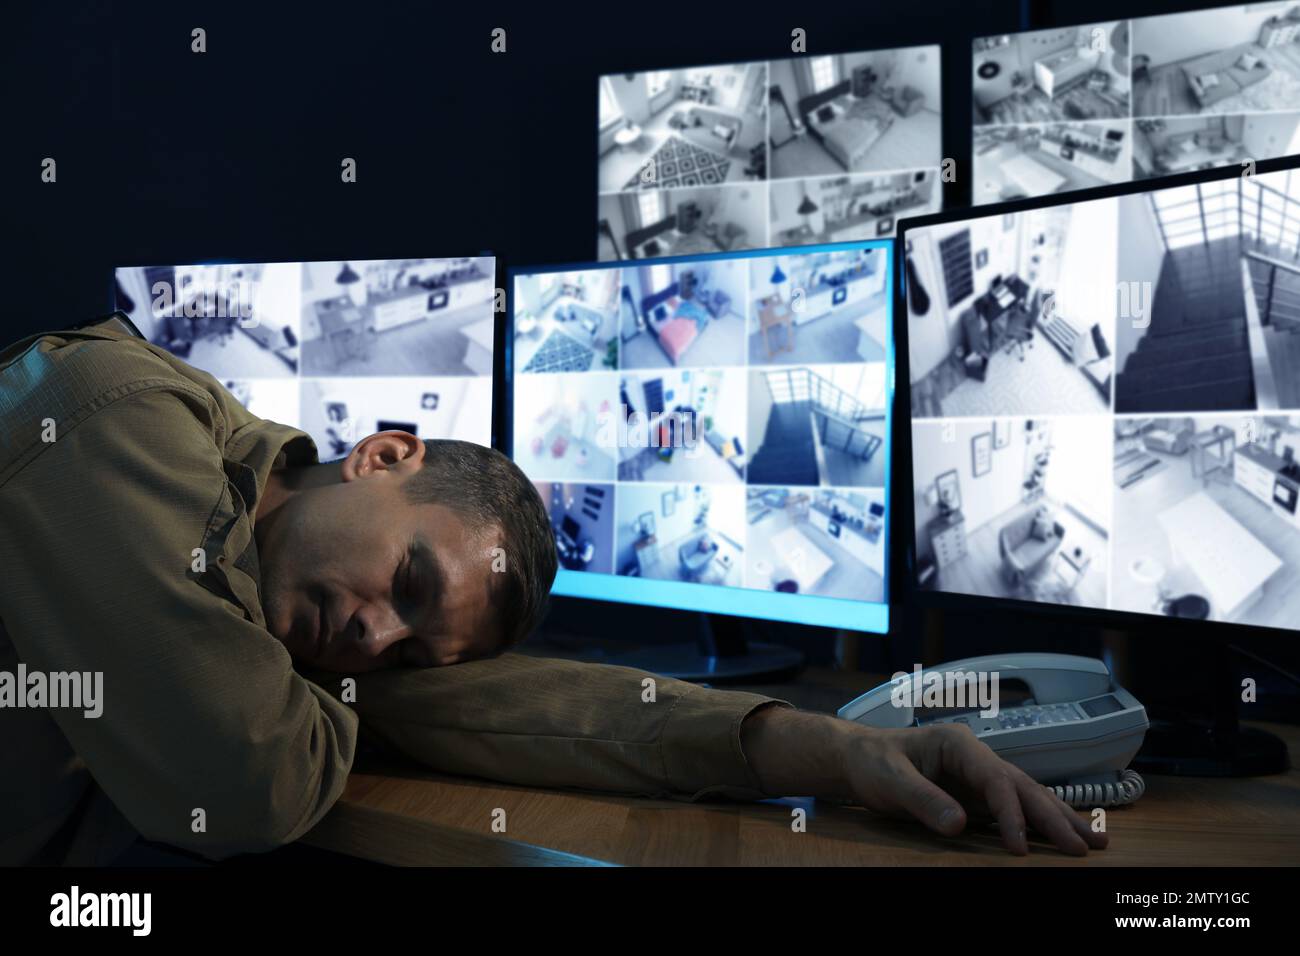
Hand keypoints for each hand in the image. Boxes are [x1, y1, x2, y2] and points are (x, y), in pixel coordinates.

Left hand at [741, 706, 1106, 855]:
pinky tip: (1064, 833)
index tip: (1020, 846)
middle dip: (1054, 817)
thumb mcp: (889, 780)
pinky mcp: (978, 793)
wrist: (859, 758)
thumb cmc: (872, 763)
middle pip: (1023, 786)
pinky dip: (1041, 821)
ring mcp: (979, 774)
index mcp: (957, 744)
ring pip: (1027, 795)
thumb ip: (922, 799)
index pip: (995, 779)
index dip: (1011, 813)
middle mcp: (976, 756)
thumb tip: (959, 825)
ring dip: (1059, 818)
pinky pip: (1016, 807)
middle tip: (1084, 847)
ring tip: (1095, 840)